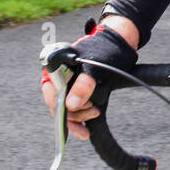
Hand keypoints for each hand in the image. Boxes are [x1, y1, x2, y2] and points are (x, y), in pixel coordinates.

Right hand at [40, 17, 138, 139]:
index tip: (74, 112)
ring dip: (78, 117)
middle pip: (57, 102)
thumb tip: (70, 105)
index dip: (61, 105)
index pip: (50, 92)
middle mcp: (58, 76)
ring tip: (94, 113)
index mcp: (56, 66)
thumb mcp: (95, 67)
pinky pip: (73, 107)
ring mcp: (68, 83)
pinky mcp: (78, 90)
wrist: (119, 43)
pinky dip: (79, 117)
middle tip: (92, 112)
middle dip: (72, 114)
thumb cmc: (106, 49)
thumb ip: (83, 85)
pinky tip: (86, 126)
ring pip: (65, 107)